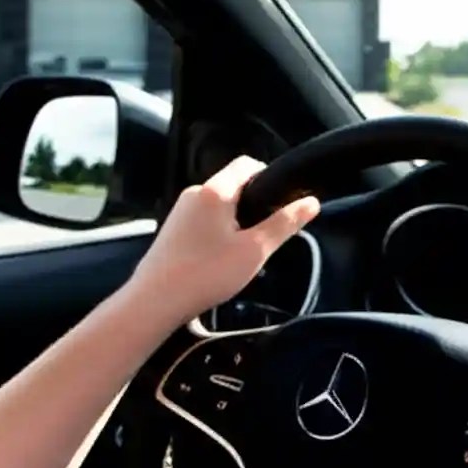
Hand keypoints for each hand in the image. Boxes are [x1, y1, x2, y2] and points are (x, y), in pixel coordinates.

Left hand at [126, 156, 319, 326]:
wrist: (155, 302)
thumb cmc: (206, 274)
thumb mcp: (255, 250)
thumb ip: (285, 224)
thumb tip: (312, 202)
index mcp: (214, 191)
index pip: (248, 164)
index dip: (271, 178)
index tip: (283, 205)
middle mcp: (194, 194)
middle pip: (235, 186)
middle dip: (255, 206)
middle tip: (265, 238)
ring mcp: (180, 211)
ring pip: (220, 206)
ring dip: (237, 223)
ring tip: (242, 255)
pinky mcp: (173, 229)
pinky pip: (205, 220)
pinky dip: (219, 233)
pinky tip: (220, 261)